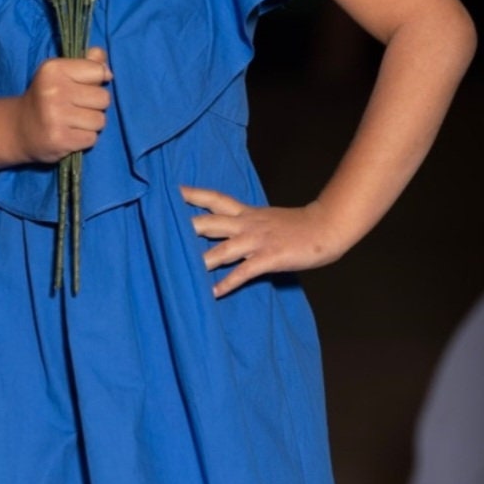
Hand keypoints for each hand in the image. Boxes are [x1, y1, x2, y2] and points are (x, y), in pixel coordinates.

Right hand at [15, 46, 112, 163]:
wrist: (19, 127)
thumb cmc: (46, 96)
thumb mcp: (60, 73)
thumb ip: (86, 63)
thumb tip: (106, 65)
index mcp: (54, 69)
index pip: (98, 71)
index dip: (96, 80)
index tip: (83, 86)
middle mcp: (54, 91)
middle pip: (104, 98)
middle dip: (96, 104)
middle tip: (77, 106)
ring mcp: (56, 117)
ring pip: (100, 120)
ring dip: (91, 123)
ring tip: (74, 121)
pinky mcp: (60, 139)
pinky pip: (92, 138)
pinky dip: (84, 138)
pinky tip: (70, 133)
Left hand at [179, 186, 344, 297]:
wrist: (325, 227)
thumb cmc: (295, 226)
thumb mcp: (265, 218)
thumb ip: (244, 223)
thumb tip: (223, 229)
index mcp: (246, 213)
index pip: (214, 199)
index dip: (192, 194)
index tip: (169, 190)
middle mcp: (247, 224)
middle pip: (210, 222)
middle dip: (184, 226)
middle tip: (158, 228)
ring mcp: (257, 241)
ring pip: (222, 249)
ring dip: (201, 260)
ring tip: (178, 270)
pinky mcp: (269, 258)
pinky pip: (244, 272)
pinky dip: (228, 283)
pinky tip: (213, 293)